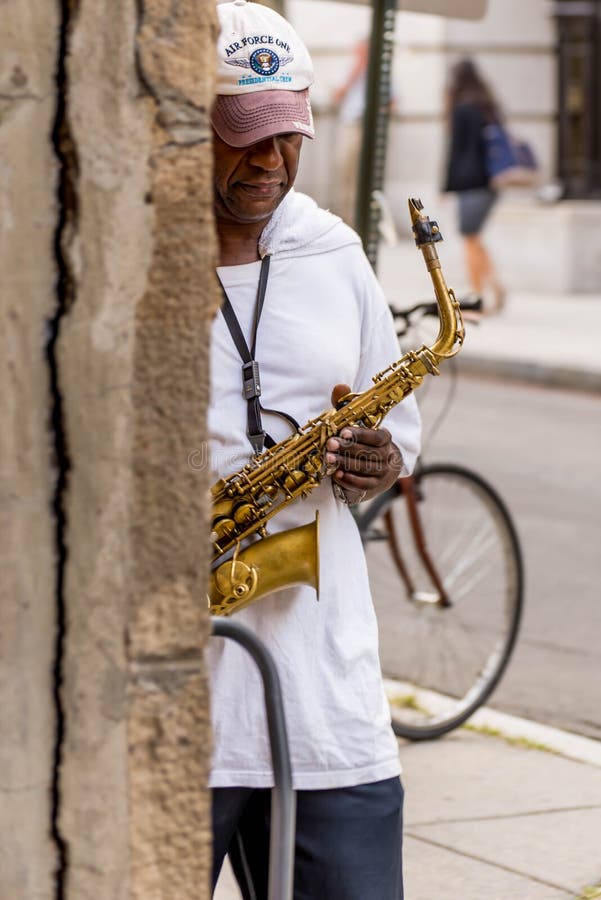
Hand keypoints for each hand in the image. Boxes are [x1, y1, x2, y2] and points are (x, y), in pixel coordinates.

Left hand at [325, 384, 402, 503]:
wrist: (377, 470)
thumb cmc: (362, 442)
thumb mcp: (355, 422)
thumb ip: (347, 405)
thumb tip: (339, 387)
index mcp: (385, 438)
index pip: (377, 436)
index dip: (361, 434)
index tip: (344, 431)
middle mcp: (387, 455)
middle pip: (369, 452)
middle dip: (348, 448)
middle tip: (331, 444)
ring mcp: (382, 472)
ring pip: (365, 468)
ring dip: (345, 463)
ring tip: (329, 458)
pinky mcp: (375, 486)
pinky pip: (363, 484)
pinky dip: (349, 479)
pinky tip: (336, 473)